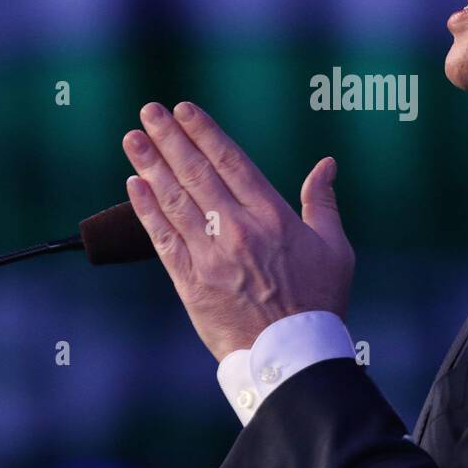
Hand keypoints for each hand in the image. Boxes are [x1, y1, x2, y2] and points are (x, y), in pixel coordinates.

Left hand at [121, 101, 354, 361]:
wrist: (292, 357)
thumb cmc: (319, 302)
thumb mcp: (334, 248)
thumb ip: (323, 202)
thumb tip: (326, 164)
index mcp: (272, 216)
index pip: (230, 161)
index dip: (204, 132)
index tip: (184, 110)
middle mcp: (237, 229)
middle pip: (196, 173)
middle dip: (169, 139)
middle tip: (149, 112)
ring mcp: (210, 255)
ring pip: (174, 200)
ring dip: (151, 166)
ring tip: (133, 138)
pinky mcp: (191, 282)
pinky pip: (163, 238)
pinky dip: (146, 210)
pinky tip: (134, 185)